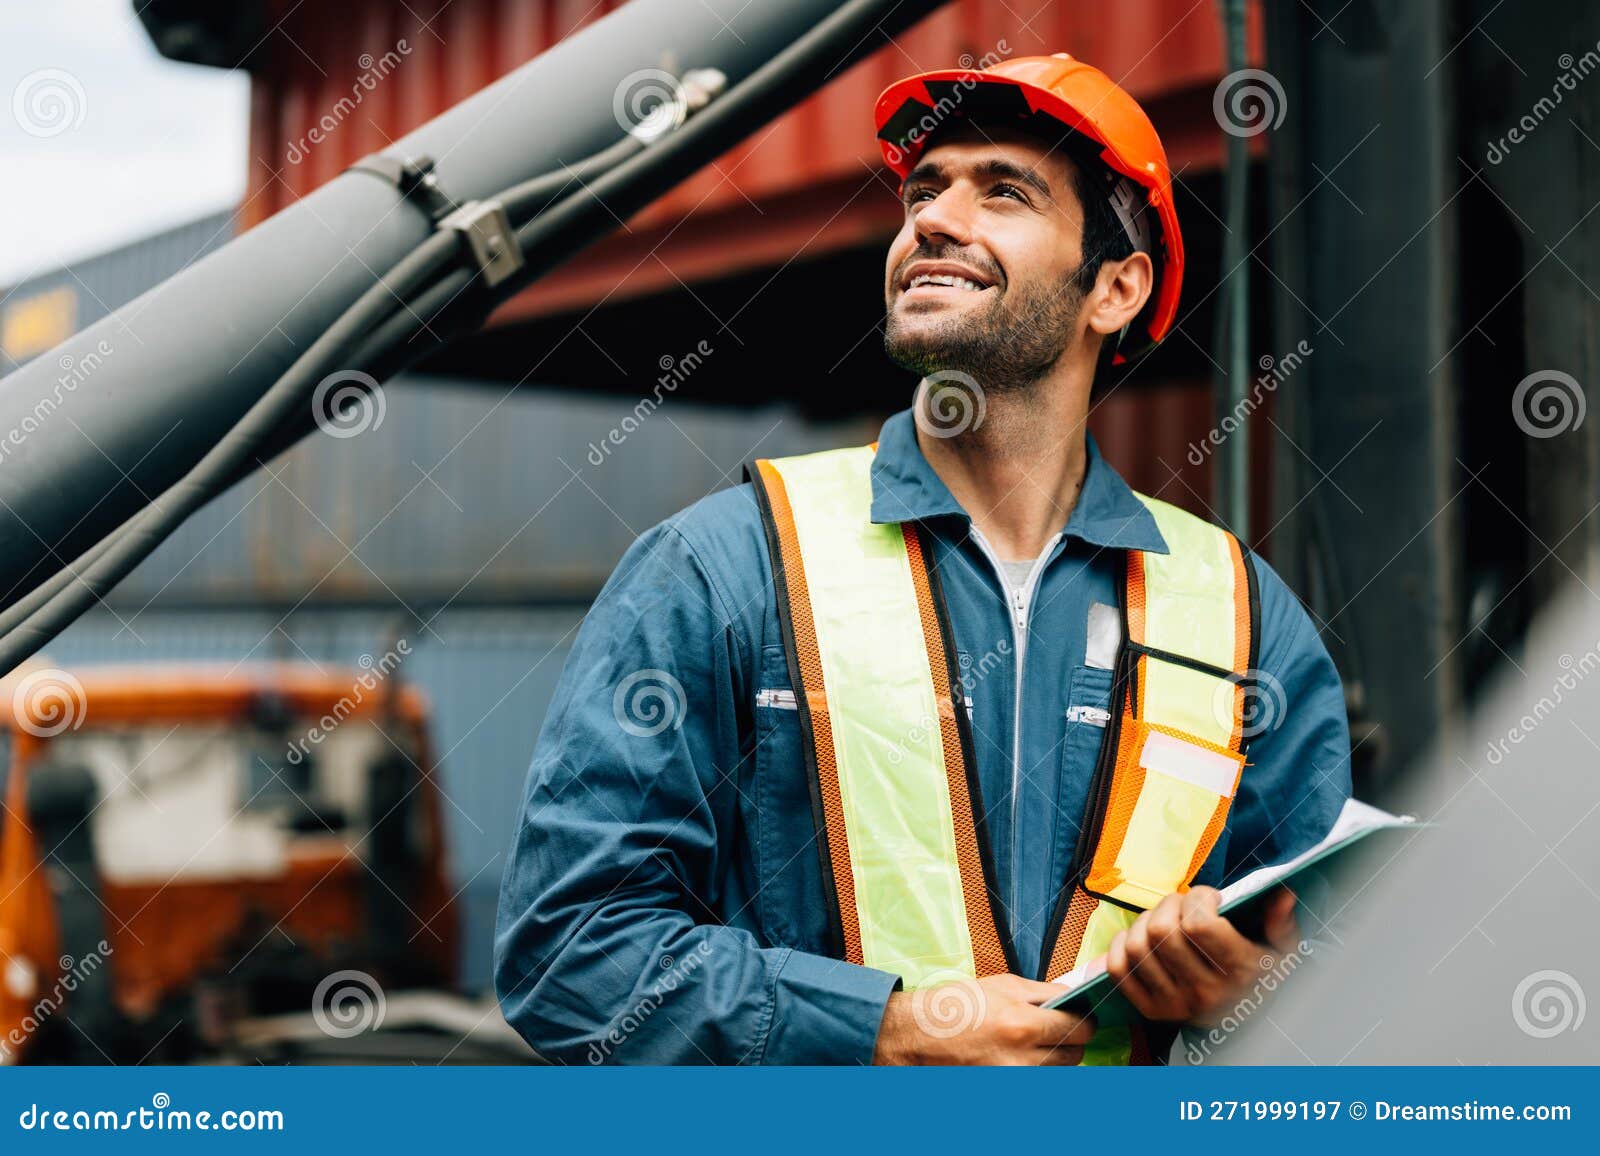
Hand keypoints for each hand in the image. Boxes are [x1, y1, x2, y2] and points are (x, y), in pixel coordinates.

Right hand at [872, 973, 1095, 1064]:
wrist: (914, 1037)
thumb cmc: (954, 1006)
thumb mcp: (1001, 986)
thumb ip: (1042, 993)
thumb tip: (1073, 998)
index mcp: (1021, 1024)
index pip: (1079, 1028)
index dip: (1085, 1020)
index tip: (1082, 1017)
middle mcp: (1021, 1060)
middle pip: (1074, 1056)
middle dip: (1071, 1041)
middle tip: (1056, 1030)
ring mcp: (1012, 1083)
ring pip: (1057, 1074)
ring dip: (1053, 1060)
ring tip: (1031, 1045)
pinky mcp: (1004, 1094)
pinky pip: (1036, 1084)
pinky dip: (1034, 1074)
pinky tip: (1019, 1060)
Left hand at [1103, 885, 1300, 1027]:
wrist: (1247, 1023)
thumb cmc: (1262, 977)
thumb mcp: (1284, 952)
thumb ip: (1282, 923)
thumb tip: (1283, 895)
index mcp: (1240, 973)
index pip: (1198, 924)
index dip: (1198, 899)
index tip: (1209, 898)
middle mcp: (1206, 993)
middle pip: (1162, 931)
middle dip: (1169, 904)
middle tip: (1183, 905)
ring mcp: (1176, 1005)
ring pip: (1138, 946)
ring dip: (1144, 921)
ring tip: (1164, 920)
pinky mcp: (1152, 1011)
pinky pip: (1119, 970)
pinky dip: (1120, 945)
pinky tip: (1138, 936)